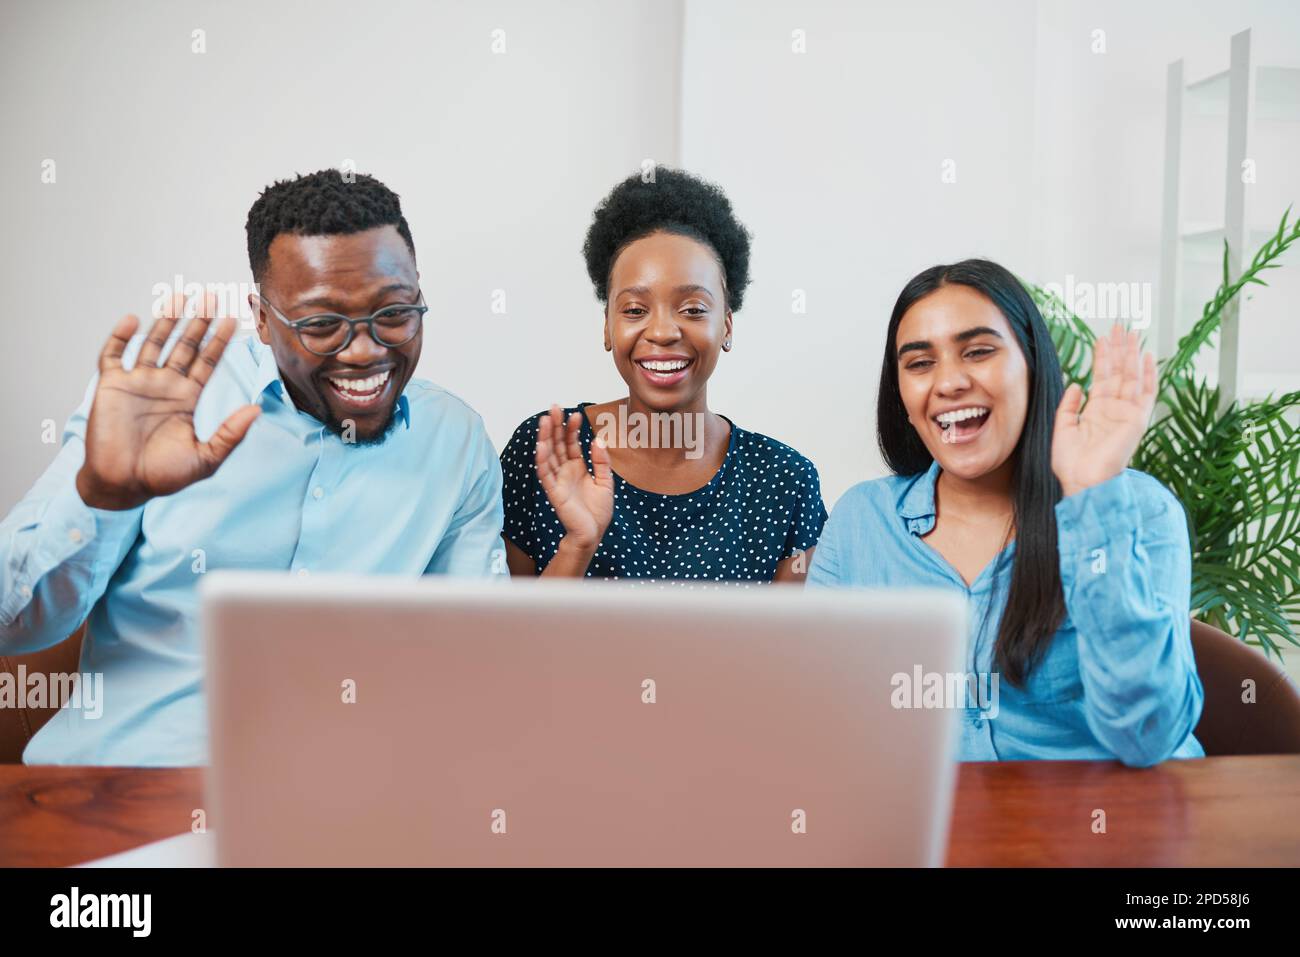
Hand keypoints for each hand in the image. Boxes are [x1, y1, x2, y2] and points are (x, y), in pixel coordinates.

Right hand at [75, 293, 261, 510]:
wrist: (123, 486)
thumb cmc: (162, 477)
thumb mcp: (206, 458)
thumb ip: (230, 434)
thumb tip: (256, 410)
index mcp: (187, 398)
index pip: (207, 362)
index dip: (219, 341)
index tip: (232, 319)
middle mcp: (165, 385)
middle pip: (184, 345)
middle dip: (197, 322)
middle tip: (211, 296)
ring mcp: (138, 383)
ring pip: (153, 343)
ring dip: (165, 321)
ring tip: (179, 298)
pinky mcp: (111, 387)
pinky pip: (113, 355)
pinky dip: (120, 337)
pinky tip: (133, 320)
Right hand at [535, 405, 613, 550]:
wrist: (593, 533)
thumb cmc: (597, 511)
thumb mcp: (605, 481)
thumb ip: (601, 461)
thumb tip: (598, 439)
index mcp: (576, 467)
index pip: (571, 443)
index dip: (571, 428)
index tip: (574, 413)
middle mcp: (564, 471)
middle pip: (557, 444)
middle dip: (555, 426)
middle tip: (554, 407)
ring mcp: (557, 481)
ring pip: (548, 455)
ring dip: (545, 437)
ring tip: (545, 420)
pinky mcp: (554, 492)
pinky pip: (545, 474)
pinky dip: (542, 460)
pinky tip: (541, 445)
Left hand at [1051, 324, 1155, 498]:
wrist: (1080, 482)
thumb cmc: (1069, 462)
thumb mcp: (1062, 428)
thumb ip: (1069, 405)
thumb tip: (1077, 384)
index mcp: (1096, 411)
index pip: (1102, 377)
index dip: (1103, 357)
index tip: (1102, 337)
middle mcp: (1114, 410)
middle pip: (1119, 372)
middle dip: (1119, 349)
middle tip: (1119, 325)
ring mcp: (1126, 414)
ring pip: (1132, 377)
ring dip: (1132, 355)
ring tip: (1130, 333)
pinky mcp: (1136, 421)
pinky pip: (1146, 394)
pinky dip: (1148, 375)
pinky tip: (1147, 356)